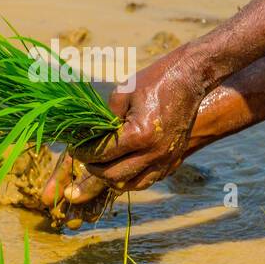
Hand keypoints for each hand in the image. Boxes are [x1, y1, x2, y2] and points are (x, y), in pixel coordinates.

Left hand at [72, 47, 207, 191]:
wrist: (189, 79)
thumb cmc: (154, 81)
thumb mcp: (123, 93)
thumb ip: (105, 118)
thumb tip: (90, 136)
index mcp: (140, 134)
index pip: (103, 154)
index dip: (84, 154)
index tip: (75, 149)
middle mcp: (155, 152)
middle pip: (114, 176)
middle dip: (94, 169)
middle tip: (86, 159)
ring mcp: (166, 159)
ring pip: (132, 184)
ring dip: (113, 178)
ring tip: (102, 165)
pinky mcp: (173, 161)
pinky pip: (148, 180)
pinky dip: (131, 178)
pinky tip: (122, 165)